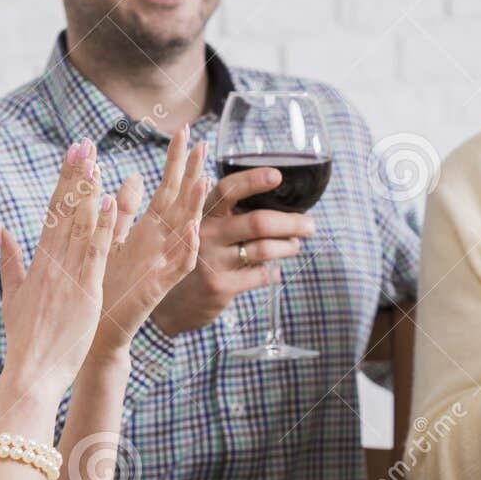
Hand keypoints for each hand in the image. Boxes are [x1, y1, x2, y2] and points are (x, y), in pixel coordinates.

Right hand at [0, 142, 117, 396]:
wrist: (30, 373)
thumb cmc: (25, 340)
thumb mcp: (14, 295)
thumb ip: (10, 260)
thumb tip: (0, 229)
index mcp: (38, 263)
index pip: (52, 213)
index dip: (63, 183)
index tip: (72, 155)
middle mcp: (51, 263)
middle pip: (63, 211)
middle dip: (74, 175)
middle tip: (83, 143)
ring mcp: (67, 276)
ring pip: (78, 225)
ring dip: (87, 190)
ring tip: (95, 159)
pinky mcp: (84, 292)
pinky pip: (93, 253)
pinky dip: (100, 227)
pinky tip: (107, 202)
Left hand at [91, 127, 207, 352]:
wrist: (101, 329)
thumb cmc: (106, 287)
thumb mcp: (113, 239)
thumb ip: (123, 209)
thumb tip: (130, 177)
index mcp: (148, 231)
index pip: (166, 187)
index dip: (176, 161)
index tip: (184, 131)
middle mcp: (160, 244)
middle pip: (181, 201)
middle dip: (191, 173)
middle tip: (203, 143)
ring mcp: (163, 264)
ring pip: (186, 229)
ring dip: (195, 206)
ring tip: (205, 180)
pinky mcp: (159, 287)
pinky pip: (180, 266)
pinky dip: (188, 248)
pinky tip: (194, 230)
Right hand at [150, 160, 316, 335]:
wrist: (171, 303)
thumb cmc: (196, 257)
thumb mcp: (201, 229)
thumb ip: (227, 214)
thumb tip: (277, 202)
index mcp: (202, 213)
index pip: (228, 189)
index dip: (253, 180)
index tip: (277, 176)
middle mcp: (204, 233)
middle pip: (257, 222)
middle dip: (291, 223)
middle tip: (309, 225)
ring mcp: (212, 261)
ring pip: (264, 249)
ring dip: (288, 246)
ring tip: (295, 245)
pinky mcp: (220, 286)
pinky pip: (260, 275)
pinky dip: (273, 272)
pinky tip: (273, 269)